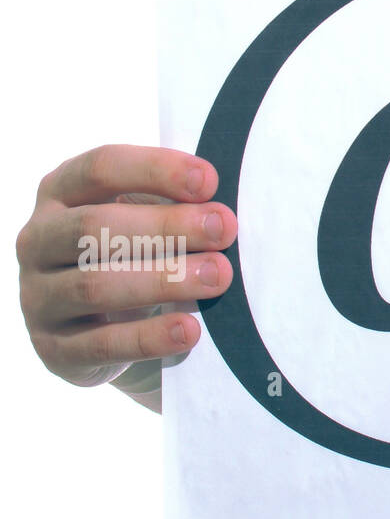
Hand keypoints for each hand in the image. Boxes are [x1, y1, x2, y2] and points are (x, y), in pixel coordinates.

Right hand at [16, 144, 233, 387]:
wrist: (101, 335)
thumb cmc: (130, 260)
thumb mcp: (142, 225)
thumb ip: (170, 209)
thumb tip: (220, 213)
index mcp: (59, 194)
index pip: (99, 169)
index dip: (155, 170)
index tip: (210, 181)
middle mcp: (37, 240)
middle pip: (94, 227)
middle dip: (166, 227)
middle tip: (223, 229)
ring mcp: (38, 297)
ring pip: (94, 286)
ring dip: (163, 279)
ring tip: (218, 277)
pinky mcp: (54, 349)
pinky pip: (102, 344)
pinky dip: (150, 337)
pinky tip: (190, 330)